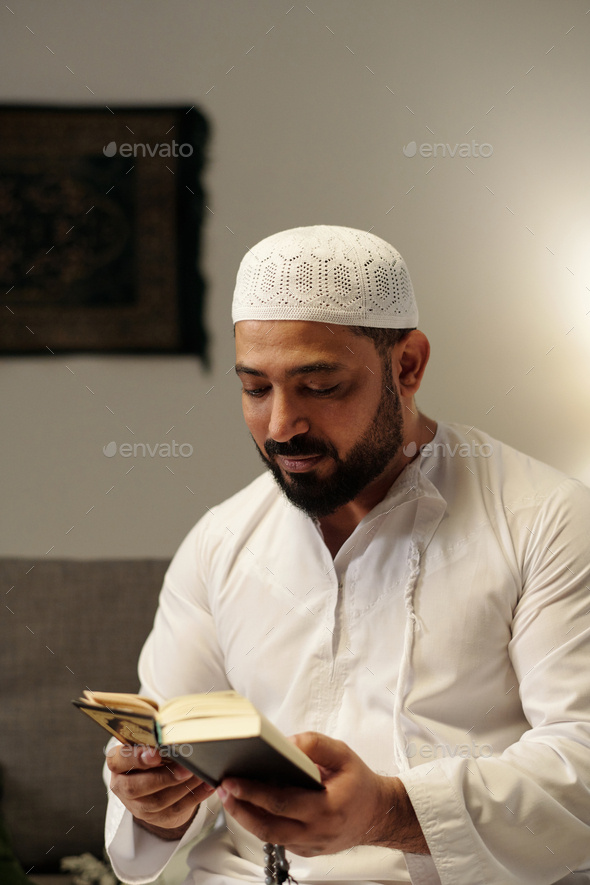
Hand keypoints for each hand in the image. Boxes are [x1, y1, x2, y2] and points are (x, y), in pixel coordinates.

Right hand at [106, 743, 214, 839]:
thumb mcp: (148, 741)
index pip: (119, 760)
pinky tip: (207, 786)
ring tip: (201, 775)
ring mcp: (137, 806)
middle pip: (136, 787)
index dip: (136, 758)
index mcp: (117, 763)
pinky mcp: (155, 818)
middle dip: (164, 778)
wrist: (155, 780)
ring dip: (183, 788)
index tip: (156, 754)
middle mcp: (122, 787)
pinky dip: (194, 798)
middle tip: (187, 768)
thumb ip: (154, 734)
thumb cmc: (153, 751)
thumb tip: (171, 724)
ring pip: (158, 802)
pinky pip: (175, 811)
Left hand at [216, 732, 426, 856]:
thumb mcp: (343, 754)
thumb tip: (286, 744)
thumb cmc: (359, 783)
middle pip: (268, 826)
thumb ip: (314, 745)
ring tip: (229, 798)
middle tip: (223, 790)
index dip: (253, 793)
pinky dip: (262, 824)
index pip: (281, 803)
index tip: (232, 781)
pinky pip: (278, 839)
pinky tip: (250, 807)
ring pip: (269, 836)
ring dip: (245, 818)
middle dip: (240, 808)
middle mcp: (316, 832)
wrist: (378, 814)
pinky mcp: (306, 850)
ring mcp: (310, 845)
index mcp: (326, 808)